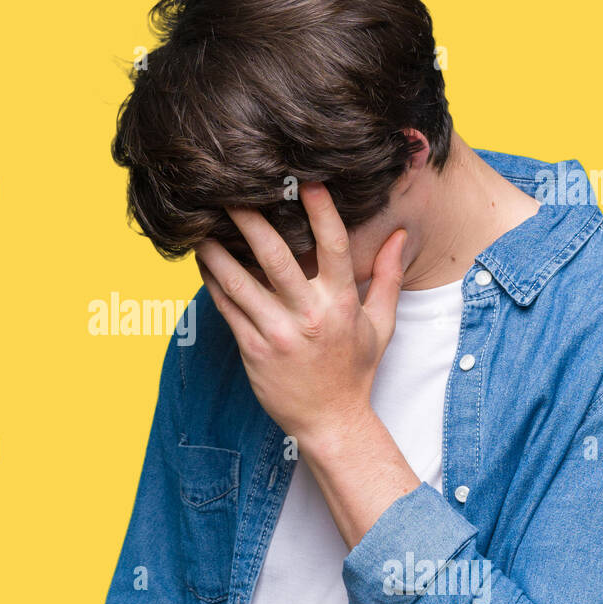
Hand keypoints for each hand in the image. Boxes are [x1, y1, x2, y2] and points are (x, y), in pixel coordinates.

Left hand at [194, 182, 407, 449]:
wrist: (331, 422)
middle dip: (252, 221)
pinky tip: (204, 261)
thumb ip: (387, 277)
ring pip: (240, 281)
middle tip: (232, 193)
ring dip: (218, 250)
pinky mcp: (253, 350)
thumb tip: (399, 235)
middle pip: (275, 256)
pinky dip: (213, 282)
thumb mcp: (381, 324)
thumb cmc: (355, 371)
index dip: (321, 211)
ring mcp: (277, 333)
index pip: (334, 246)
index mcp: (340, 303)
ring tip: (202, 224)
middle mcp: (308, 315)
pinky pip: (227, 308)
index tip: (306, 181)